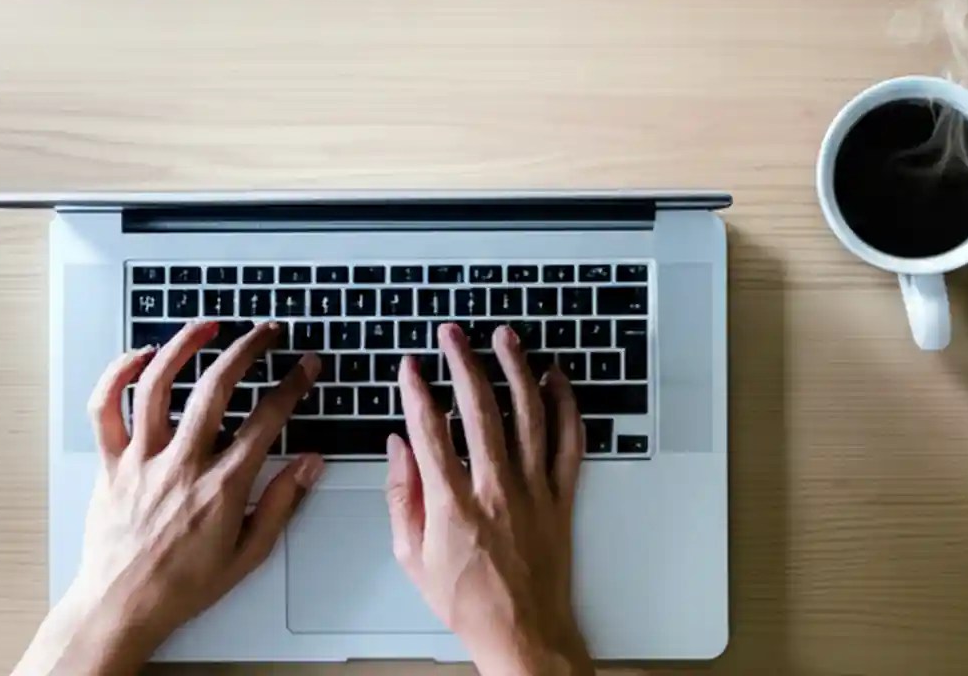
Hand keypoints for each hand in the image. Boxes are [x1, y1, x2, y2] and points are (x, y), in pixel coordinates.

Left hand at [14, 321, 324, 675]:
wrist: (121, 607)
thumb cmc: (183, 585)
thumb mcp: (249, 553)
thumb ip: (282, 503)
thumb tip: (309, 464)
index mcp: (220, 488)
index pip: (266, 421)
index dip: (292, 385)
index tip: (306, 365)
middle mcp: (180, 465)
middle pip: (215, 389)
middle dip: (248, 350)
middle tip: (266, 332)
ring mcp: (141, 460)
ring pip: (157, 386)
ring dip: (184, 347)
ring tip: (208, 325)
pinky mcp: (110, 464)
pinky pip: (105, 409)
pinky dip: (118, 375)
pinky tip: (140, 356)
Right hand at [387, 323, 592, 675]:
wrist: (522, 633)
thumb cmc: (467, 601)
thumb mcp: (411, 557)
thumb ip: (400, 497)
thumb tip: (398, 448)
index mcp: (453, 504)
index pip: (430, 430)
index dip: (417, 391)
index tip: (411, 366)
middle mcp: (495, 489)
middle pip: (480, 409)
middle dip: (463, 362)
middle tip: (453, 334)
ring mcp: (534, 489)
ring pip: (528, 414)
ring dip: (516, 369)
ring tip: (504, 337)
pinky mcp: (561, 496)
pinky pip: (569, 441)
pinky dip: (566, 405)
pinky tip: (555, 379)